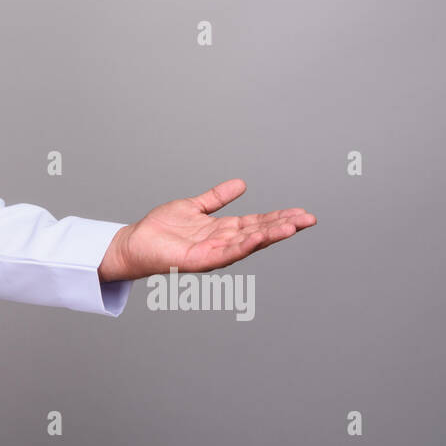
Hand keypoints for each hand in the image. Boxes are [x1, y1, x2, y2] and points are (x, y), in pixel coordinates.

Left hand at [98, 179, 316, 281]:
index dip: (279, 218)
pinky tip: (258, 237)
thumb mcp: (195, 207)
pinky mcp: (199, 261)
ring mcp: (212, 253)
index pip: (257, 223)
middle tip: (309, 219)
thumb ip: (218, 198)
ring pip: (247, 243)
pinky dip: (242, 245)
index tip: (302, 213)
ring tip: (292, 227)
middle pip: (259, 233)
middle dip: (284, 227)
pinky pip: (225, 253)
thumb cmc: (162, 229)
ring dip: (270, 236)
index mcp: (223, 231)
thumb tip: (241, 184)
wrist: (136, 242)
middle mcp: (222, 243)